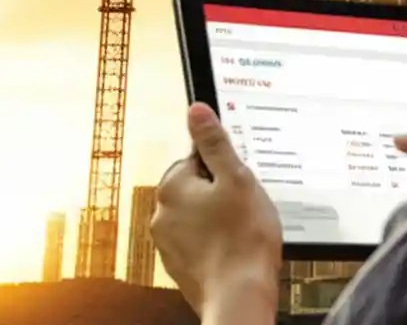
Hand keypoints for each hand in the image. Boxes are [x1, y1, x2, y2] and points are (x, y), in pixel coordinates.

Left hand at [152, 103, 281, 322]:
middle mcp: (162, 212)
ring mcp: (167, 241)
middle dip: (219, 194)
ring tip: (241, 231)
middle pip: (196, 187)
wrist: (239, 295)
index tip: (239, 184)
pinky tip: (233, 248)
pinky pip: (197, 240)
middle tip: (244, 208)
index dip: (225, 169)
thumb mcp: (236, 179)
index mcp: (173, 186)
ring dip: (216, 218)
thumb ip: (214, 142)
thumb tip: (196, 110)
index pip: (197, 159)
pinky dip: (213, 242)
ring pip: (197, 214)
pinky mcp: (177, 263)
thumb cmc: (243, 240)